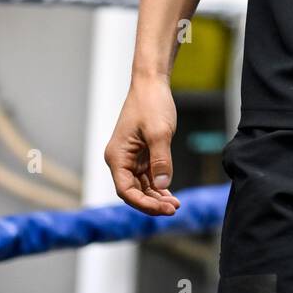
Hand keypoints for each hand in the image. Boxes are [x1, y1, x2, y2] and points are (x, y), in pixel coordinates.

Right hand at [104, 73, 181, 215]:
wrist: (151, 84)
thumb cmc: (152, 104)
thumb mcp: (159, 132)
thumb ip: (161, 160)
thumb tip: (163, 184)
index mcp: (117, 156)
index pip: (126, 190)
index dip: (143, 203)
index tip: (163, 209)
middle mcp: (120, 160)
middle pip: (133, 191)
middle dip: (152, 203)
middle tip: (174, 209)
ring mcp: (130, 158)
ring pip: (141, 186)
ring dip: (156, 196)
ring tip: (175, 205)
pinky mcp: (141, 154)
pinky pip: (147, 176)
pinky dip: (158, 185)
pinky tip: (170, 194)